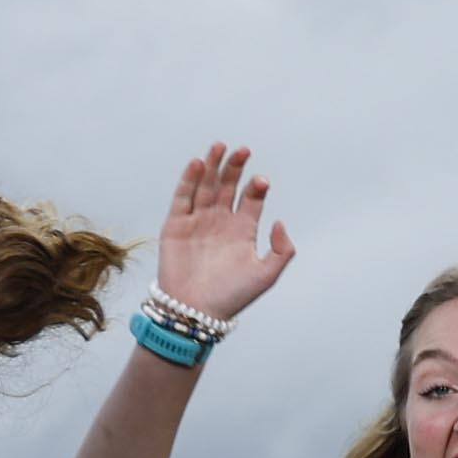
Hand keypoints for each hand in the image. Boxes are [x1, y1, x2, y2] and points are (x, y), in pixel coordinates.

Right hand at [151, 144, 298, 323]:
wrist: (196, 310)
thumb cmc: (232, 295)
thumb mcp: (266, 275)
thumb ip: (282, 251)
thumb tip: (280, 222)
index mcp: (243, 231)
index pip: (251, 200)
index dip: (256, 187)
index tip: (262, 181)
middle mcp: (220, 222)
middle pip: (228, 186)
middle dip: (235, 168)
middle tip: (243, 151)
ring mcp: (198, 221)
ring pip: (205, 186)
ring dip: (212, 166)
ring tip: (220, 147)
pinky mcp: (176, 224)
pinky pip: (183, 197)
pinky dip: (189, 180)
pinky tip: (198, 164)